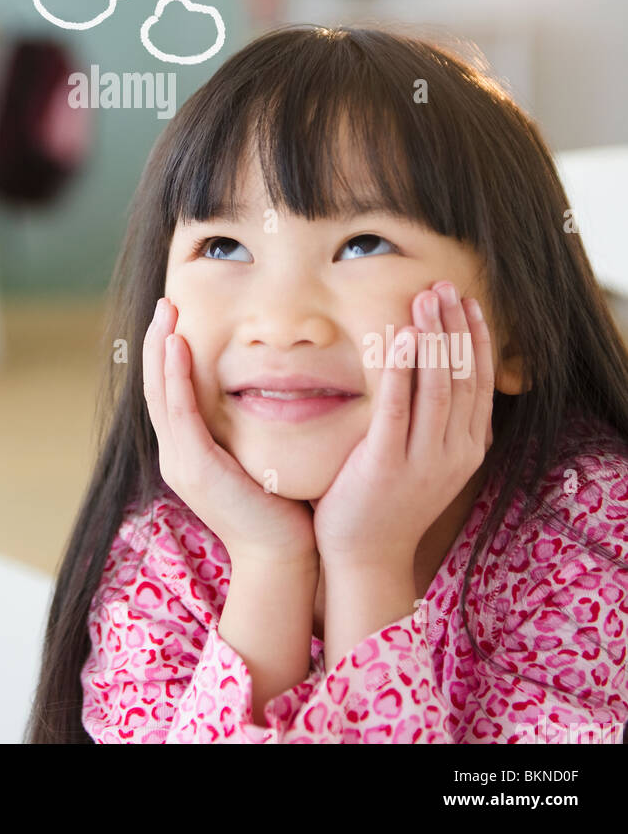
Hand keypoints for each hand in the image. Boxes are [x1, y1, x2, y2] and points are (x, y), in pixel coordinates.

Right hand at [143, 297, 317, 566]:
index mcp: (187, 453)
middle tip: (163, 304)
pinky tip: (178, 348)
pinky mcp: (197, 468)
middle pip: (154, 388)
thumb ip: (248, 426)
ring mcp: (181, 462)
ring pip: (160, 395)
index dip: (165, 355)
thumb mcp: (255, 457)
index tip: (172, 319)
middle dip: (156, 343)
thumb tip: (266, 387)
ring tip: (165, 315)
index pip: (167, 394)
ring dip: (160, 351)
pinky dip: (176, 378)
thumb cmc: (279, 506)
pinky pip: (181, 413)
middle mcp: (175, 455)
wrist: (282, 555)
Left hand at [311, 282, 494, 571]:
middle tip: (443, 287)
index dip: (475, 339)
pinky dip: (403, 369)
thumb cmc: (388, 501)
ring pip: (438, 387)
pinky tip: (403, 338)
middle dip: (454, 326)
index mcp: (467, 449)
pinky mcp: (387, 465)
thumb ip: (437, 423)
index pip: (479, 383)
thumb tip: (438, 372)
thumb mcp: (427, 460)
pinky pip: (398, 408)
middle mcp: (453, 453)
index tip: (467, 301)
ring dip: (433, 337)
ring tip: (424, 299)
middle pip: (462, 377)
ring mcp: (423, 461)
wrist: (365, 557)